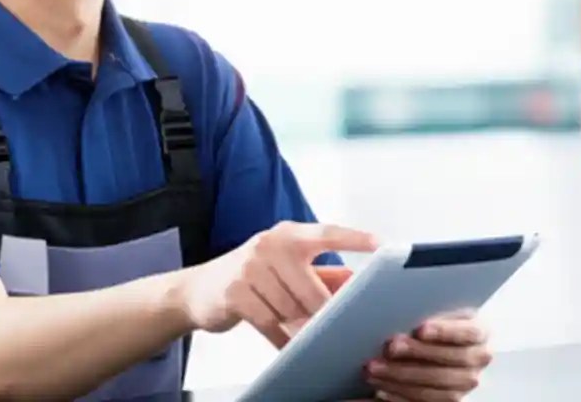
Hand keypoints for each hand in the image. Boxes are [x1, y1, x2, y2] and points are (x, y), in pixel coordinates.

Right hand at [178, 222, 377, 347]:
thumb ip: (323, 273)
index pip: (328, 234)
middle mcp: (270, 245)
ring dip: (300, 327)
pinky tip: (288, 346)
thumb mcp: (286, 266)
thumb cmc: (252, 276)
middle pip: (312, 287)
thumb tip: (360, 283)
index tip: (383, 245)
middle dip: (323, 312)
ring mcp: (250, 267)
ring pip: (291, 309)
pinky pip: (270, 324)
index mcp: (288, 235)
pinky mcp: (236, 292)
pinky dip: (282, 339)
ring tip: (306, 334)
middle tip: (338, 327)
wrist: (197, 289)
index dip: (355, 239)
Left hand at [362, 311, 491, 400]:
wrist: (439, 341)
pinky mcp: (449, 400)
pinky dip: (400, 397)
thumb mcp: (438, 308)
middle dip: (417, 354)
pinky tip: (381, 389)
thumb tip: (406, 309)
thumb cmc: (435, 320)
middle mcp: (477, 359)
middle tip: (390, 347)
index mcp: (480, 332)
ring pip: (437, 386)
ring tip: (376, 369)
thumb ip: (429, 308)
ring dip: (402, 377)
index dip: (445, 332)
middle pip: (451, 360)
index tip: (420, 328)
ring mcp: (464, 383)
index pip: (468, 332)